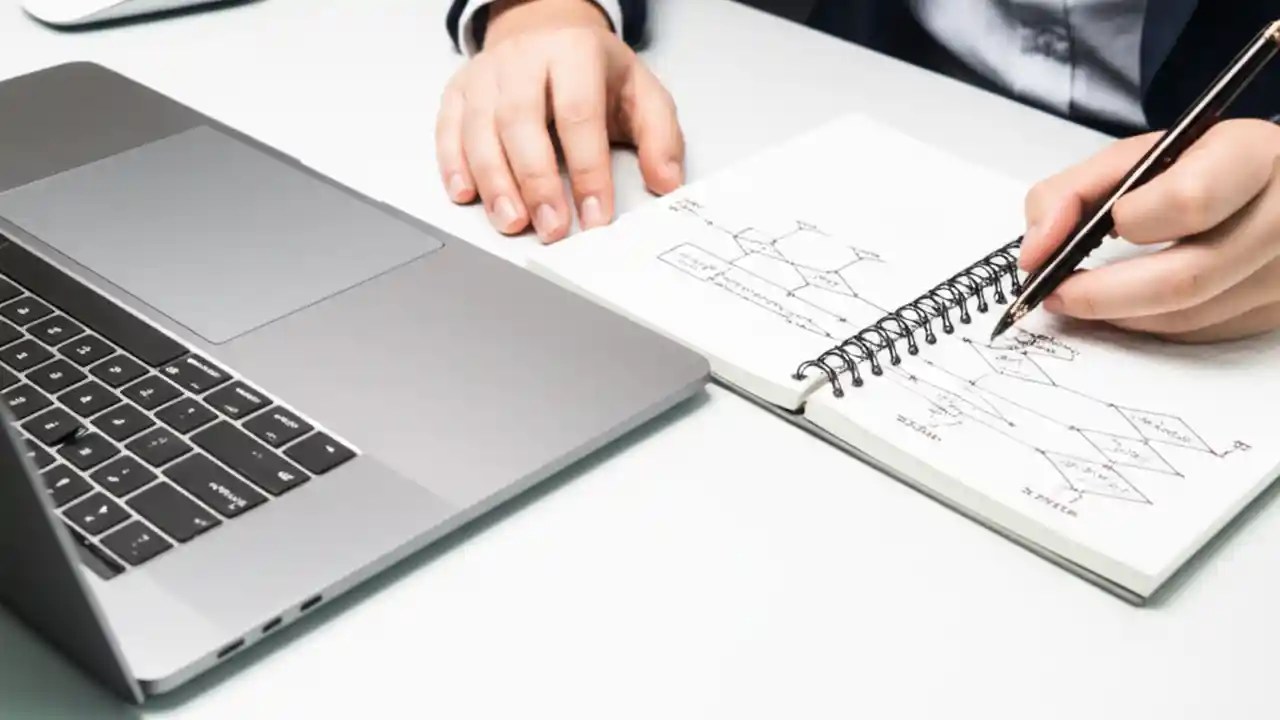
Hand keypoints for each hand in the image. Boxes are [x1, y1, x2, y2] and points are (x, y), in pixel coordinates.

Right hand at [436, 0, 684, 242]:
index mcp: (574, 53)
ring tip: (512, 222)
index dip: (587, 170)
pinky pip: (448, 130)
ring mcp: (486, 75)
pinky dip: (453, 166)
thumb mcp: (641, 93)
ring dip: (494, 182)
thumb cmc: (594, 72)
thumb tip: (667, 182)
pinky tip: (468, 195)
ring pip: (480, 129)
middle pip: (521, 122)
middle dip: (536, 182)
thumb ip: (661, 137)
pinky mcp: (459, 91)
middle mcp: (524, 59)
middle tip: (550, 228)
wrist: (547, 32)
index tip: (595, 216)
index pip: (578, 115)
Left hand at [1019, 119, 1279, 342]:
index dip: (1125, 224)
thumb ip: (1072, 192)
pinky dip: (1154, 325)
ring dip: (1122, 315)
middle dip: (1101, 295)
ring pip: (1190, 316)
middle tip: (1055, 295)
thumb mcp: (1139, 157)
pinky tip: (1131, 306)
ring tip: (1084, 298)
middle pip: (1186, 277)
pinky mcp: (1279, 311)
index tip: (1077, 237)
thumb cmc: (1199, 168)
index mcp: (1251, 157)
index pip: (1189, 200)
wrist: (1275, 187)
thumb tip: (1034, 253)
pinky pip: (1204, 333)